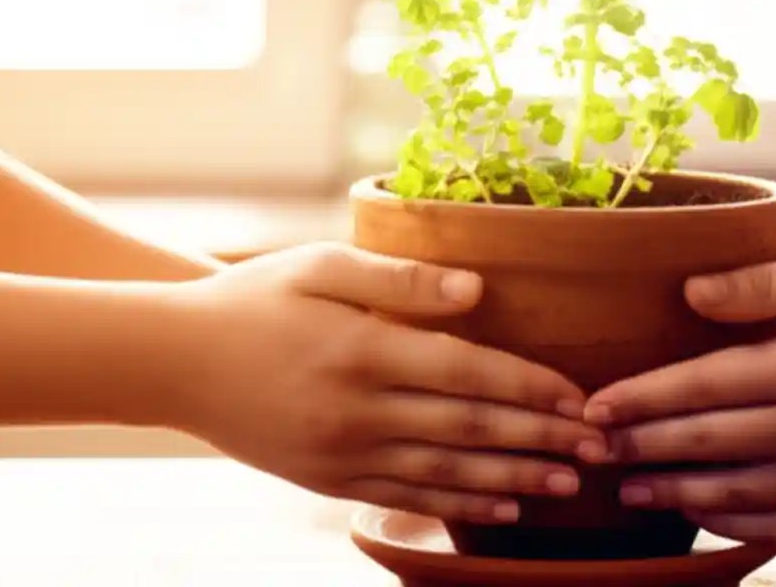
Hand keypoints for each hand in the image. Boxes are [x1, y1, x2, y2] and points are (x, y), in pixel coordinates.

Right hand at [165, 242, 604, 524]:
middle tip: (600, 447)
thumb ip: (401, 278)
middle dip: (542, 437)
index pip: (469, 371)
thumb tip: (478, 289)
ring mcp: (345, 453)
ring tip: (570, 483)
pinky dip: (460, 505)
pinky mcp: (331, 480)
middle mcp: (359, 409)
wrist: (175, 361)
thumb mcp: (321, 267)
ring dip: (514, 478)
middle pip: (470, 426)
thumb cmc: (256, 300)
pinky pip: (409, 498)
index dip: (532, 386)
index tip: (583, 396)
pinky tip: (504, 508)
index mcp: (364, 348)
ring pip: (448, 471)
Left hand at [584, 248, 775, 545]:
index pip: (700, 387)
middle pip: (705, 443)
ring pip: (736, 494)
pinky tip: (702, 517)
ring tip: (630, 491)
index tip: (593, 406)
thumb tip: (690, 293)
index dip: (639, 398)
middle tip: (590, 453)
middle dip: (640, 448)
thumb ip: (769, 280)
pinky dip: (734, 525)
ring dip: (675, 494)